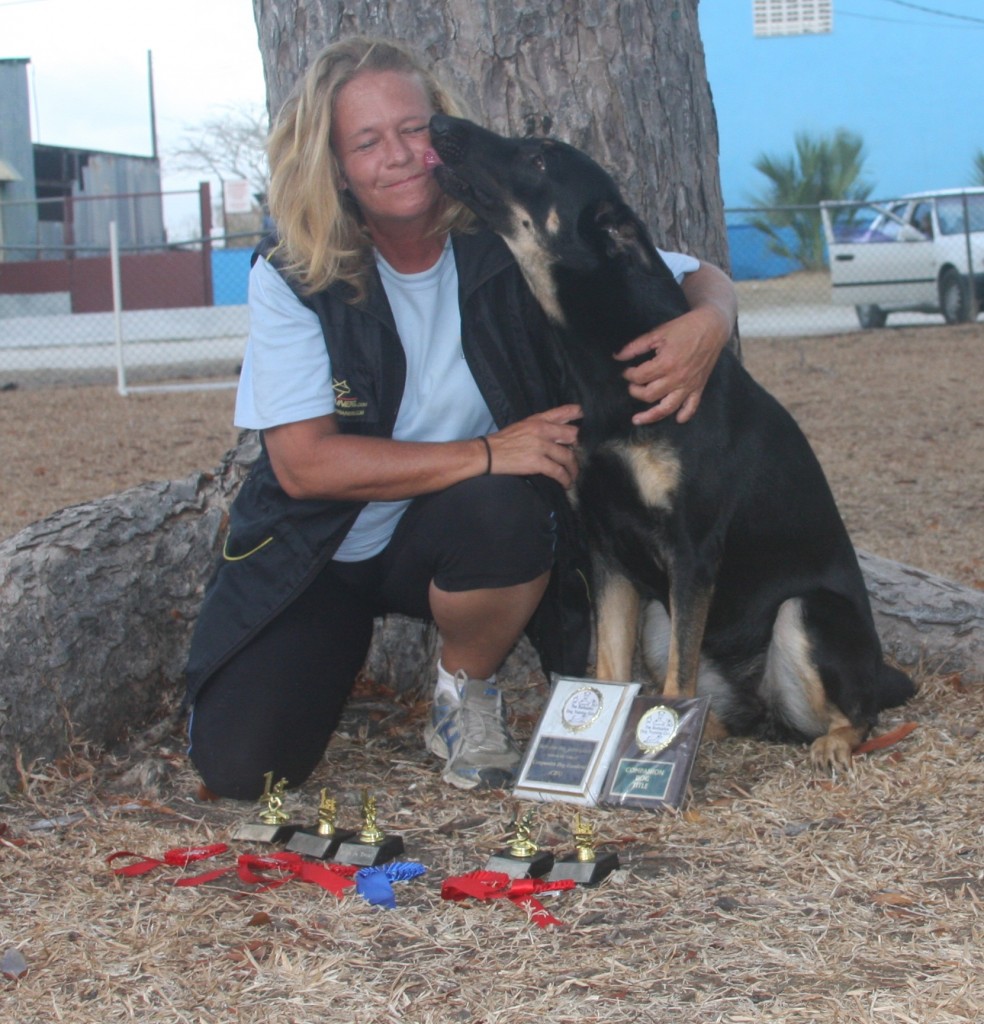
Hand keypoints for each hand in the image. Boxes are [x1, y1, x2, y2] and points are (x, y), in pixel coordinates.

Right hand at [486, 404, 581, 487]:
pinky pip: (558, 471)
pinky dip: (565, 479)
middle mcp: (542, 430)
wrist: (488, 453)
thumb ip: (541, 425)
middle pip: (572, 435)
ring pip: (568, 456)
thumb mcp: (523, 425)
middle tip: (578, 456)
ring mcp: (540, 446)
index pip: (563, 412)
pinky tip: (567, 483)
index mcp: (538, 419)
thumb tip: (559, 430)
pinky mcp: (537, 462)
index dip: (578, 414)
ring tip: (574, 475)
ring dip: (574, 468)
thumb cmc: (504, 440)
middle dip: (578, 447)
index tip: (587, 419)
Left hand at [615, 261, 736, 425]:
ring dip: (651, 416)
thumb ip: (636, 346)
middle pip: (649, 395)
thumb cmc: (684, 328)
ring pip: (667, 408)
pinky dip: (684, 415)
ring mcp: (689, 385)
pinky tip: (676, 419)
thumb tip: (617, 357)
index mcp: (666, 363)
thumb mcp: (657, 333)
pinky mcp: (699, 387)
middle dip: (635, 391)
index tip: (626, 371)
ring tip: (637, 420)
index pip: (640, 377)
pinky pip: (692, 407)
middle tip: (632, 386)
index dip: (628, 375)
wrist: (712, 327)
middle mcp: (677, 378)